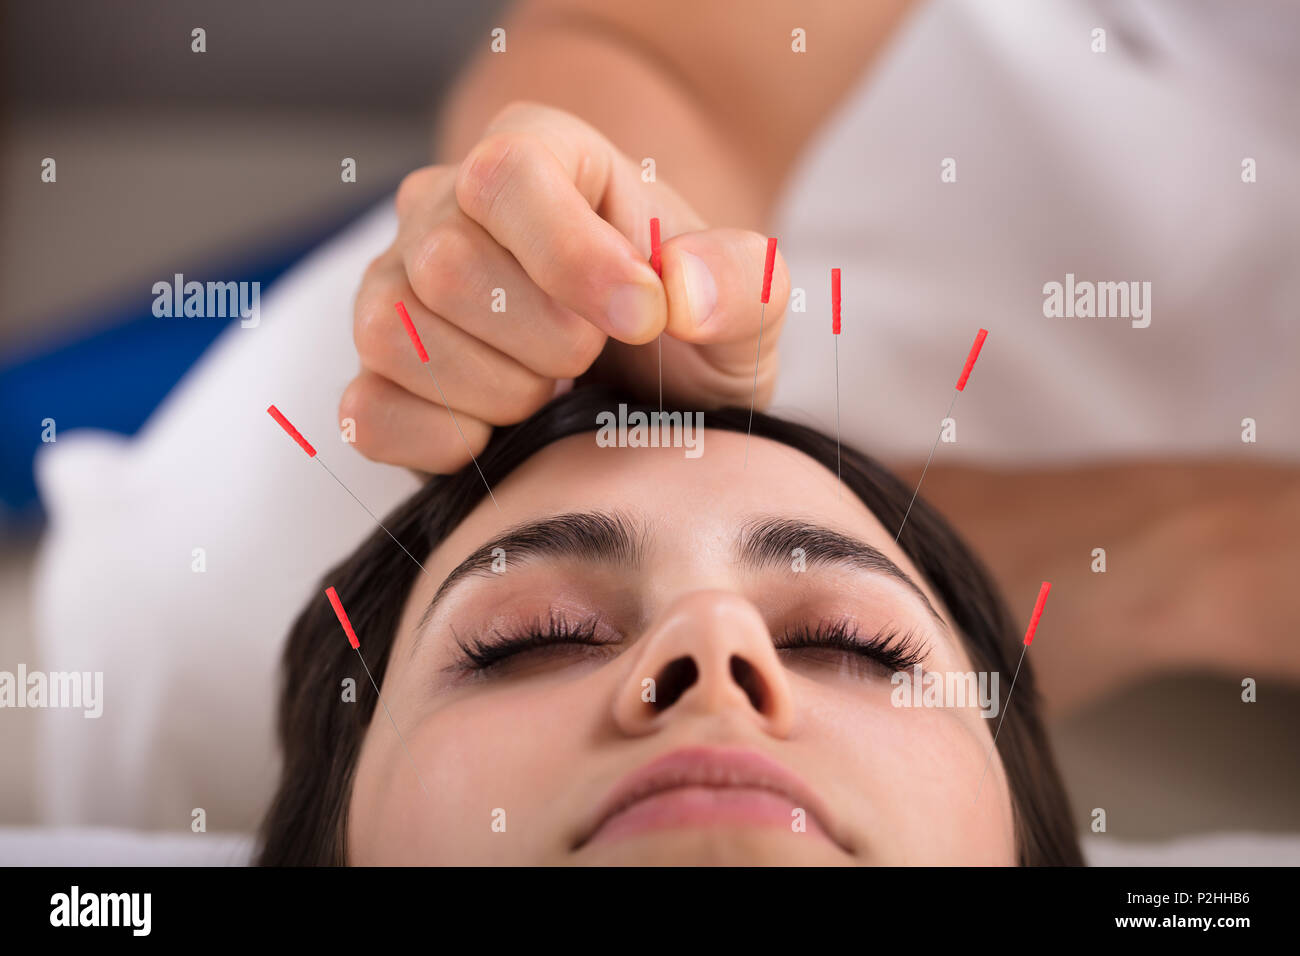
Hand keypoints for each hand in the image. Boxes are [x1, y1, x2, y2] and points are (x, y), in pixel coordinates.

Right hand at [342, 101, 788, 472]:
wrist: (644, 387)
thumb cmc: (688, 330)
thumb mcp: (747, 307)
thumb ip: (741, 283)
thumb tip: (681, 293)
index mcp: (536, 155)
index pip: (506, 177)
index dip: (574, 261)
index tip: (642, 322)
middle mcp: (442, 208)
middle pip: (446, 264)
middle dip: (543, 340)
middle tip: (593, 361)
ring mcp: (394, 290)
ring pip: (394, 334)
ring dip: (495, 390)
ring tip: (551, 393)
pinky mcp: (378, 376)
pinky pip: (367, 410)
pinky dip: (441, 440)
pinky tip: (498, 436)